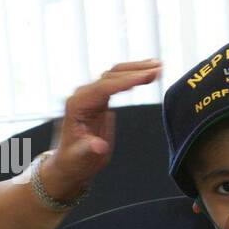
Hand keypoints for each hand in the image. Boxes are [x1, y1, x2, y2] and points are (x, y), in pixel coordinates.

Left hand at [40, 59, 161, 199]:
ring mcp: (91, 95)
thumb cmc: (73, 161)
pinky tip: (148, 72)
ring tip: (158, 66)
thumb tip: (99, 146)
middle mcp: (83, 95)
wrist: (70, 162)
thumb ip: (89, 149)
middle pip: (111, 75)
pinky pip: (117, 81)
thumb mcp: (80, 158)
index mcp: (77, 105)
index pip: (103, 87)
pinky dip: (133, 75)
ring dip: (136, 69)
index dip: (126, 81)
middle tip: (158, 69)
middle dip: (135, 71)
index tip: (146, 77)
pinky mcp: (100, 98)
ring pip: (115, 74)